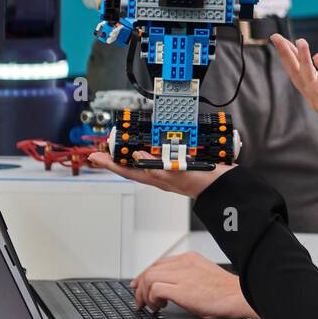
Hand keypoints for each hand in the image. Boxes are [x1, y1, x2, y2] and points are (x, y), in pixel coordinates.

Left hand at [88, 150, 228, 199]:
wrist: (223, 184)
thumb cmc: (201, 184)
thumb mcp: (175, 174)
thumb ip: (155, 166)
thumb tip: (136, 155)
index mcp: (155, 177)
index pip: (126, 170)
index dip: (109, 163)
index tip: (94, 156)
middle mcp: (160, 171)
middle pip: (134, 161)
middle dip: (120, 152)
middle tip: (109, 142)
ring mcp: (171, 165)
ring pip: (149, 153)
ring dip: (138, 144)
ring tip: (128, 137)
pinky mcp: (182, 158)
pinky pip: (166, 148)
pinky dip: (160, 141)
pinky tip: (161, 134)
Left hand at [131, 251, 257, 318]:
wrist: (237, 296)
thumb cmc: (224, 291)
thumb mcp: (202, 275)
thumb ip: (185, 276)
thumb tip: (168, 287)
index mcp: (189, 259)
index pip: (158, 263)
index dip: (145, 275)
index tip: (139, 286)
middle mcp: (184, 263)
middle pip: (150, 270)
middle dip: (140, 287)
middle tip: (140, 301)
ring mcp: (182, 275)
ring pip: (149, 278)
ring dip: (145, 294)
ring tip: (151, 306)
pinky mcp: (181, 289)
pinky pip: (154, 289)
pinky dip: (152, 299)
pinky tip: (159, 307)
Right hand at [270, 34, 317, 146]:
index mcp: (317, 90)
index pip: (301, 69)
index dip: (291, 54)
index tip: (279, 39)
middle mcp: (315, 96)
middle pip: (297, 73)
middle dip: (286, 55)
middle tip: (276, 37)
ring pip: (308, 79)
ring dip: (303, 60)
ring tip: (300, 42)